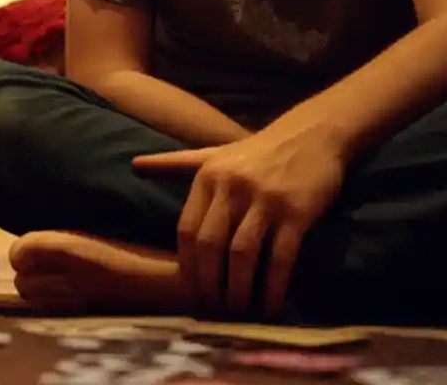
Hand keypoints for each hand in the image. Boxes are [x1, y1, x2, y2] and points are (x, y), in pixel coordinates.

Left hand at [132, 128, 346, 317]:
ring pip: (242, 253)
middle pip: (210, 244)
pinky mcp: (296, 211)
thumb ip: (174, 164)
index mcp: (208, 176)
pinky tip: (270, 305)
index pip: (186, 229)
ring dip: (239, 289)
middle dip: (209, 282)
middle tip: (213, 308)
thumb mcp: (212, 154)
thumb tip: (133, 166)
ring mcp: (265, 199)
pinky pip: (281, 256)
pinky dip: (273, 285)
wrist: (312, 135)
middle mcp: (232, 187)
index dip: (188, 264)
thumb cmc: (257, 152)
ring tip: (239, 312)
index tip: (192, 289)